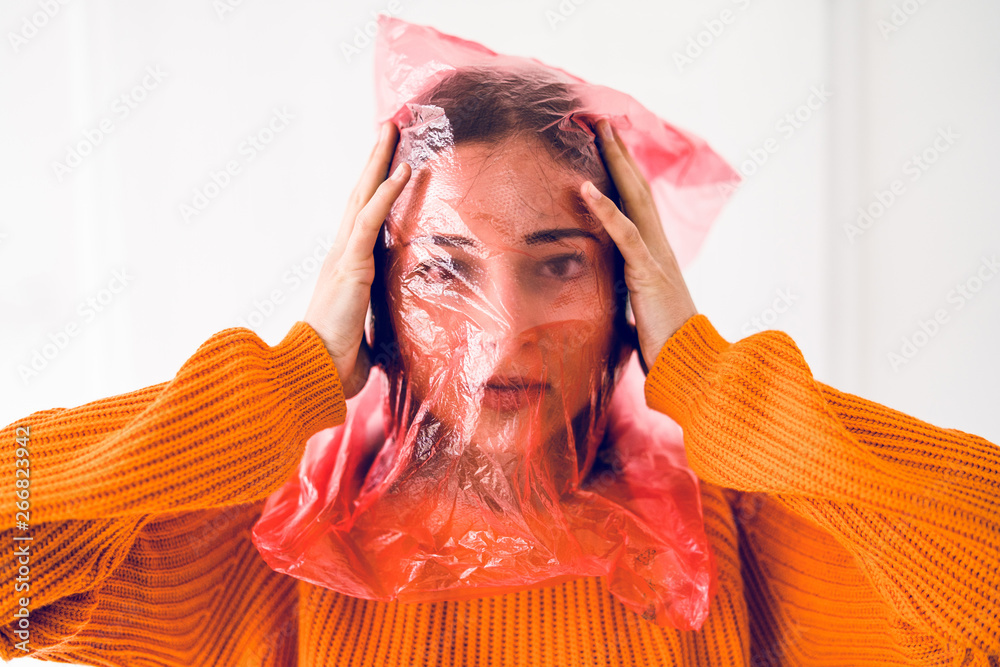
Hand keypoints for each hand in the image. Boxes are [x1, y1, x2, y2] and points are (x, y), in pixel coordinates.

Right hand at [304, 122, 410, 397]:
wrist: (316, 376)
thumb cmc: (338, 362)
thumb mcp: (369, 334)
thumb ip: (381, 322)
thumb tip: (401, 332)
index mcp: (346, 268)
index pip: (363, 218)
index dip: (376, 189)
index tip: (390, 163)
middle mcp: (341, 255)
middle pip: (360, 196)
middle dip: (375, 160)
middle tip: (389, 128)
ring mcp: (343, 257)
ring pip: (363, 197)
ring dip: (379, 161)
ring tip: (394, 130)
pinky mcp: (350, 266)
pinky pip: (370, 221)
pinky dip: (387, 193)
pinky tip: (403, 170)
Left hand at [581, 118, 697, 372]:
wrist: (689, 364)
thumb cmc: (664, 344)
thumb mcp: (638, 312)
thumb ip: (626, 296)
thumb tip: (609, 299)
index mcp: (655, 255)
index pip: (638, 205)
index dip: (625, 175)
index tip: (610, 148)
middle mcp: (659, 247)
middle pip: (639, 189)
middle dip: (621, 153)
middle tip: (604, 121)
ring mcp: (655, 257)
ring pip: (635, 198)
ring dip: (617, 163)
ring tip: (599, 132)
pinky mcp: (647, 272)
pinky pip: (625, 234)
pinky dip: (604, 209)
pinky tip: (585, 186)